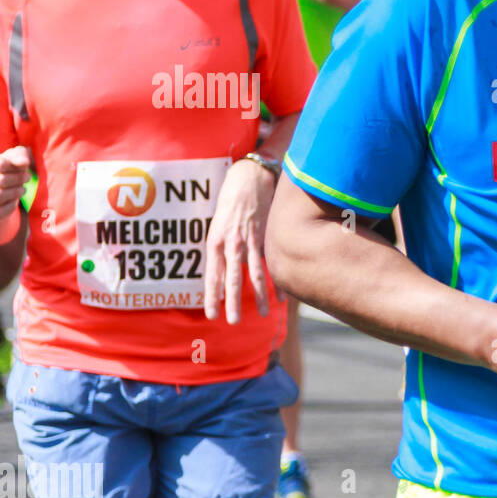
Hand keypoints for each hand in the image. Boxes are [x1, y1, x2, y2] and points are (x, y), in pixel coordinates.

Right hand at [0, 145, 31, 222]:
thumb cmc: (3, 172)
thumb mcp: (8, 160)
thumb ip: (17, 156)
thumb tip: (25, 162)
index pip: (2, 163)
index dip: (14, 164)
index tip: (27, 164)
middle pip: (2, 180)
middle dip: (19, 179)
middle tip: (28, 177)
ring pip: (1, 194)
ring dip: (17, 191)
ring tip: (23, 189)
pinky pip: (1, 210)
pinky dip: (12, 204)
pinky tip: (15, 200)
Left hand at [204, 158, 276, 322]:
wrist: (250, 176)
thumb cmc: (231, 197)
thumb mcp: (217, 221)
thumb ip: (220, 244)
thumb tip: (222, 265)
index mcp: (215, 241)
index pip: (212, 274)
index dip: (212, 295)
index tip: (211, 314)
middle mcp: (231, 243)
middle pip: (233, 279)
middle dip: (233, 303)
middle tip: (233, 322)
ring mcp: (251, 241)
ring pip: (255, 274)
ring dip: (260, 296)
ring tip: (265, 314)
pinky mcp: (267, 236)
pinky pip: (272, 262)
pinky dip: (278, 280)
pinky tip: (283, 296)